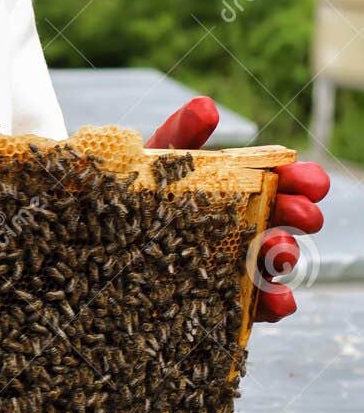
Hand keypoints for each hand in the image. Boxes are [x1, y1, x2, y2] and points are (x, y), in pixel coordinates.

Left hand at [146, 96, 329, 323]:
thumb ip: (182, 134)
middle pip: (285, 222)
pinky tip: (280, 300)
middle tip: (302, 214)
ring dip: (285, 256)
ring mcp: (237, 265)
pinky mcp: (221, 300)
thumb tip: (206, 106)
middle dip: (300, 215)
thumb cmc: (139, 192)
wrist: (101, 237)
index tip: (310, 181)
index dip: (302, 181)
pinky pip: (254, 306)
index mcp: (242, 189)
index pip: (283, 183)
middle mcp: (247, 227)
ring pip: (274, 263)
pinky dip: (274, 304)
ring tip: (279, 249)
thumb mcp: (157, 162)